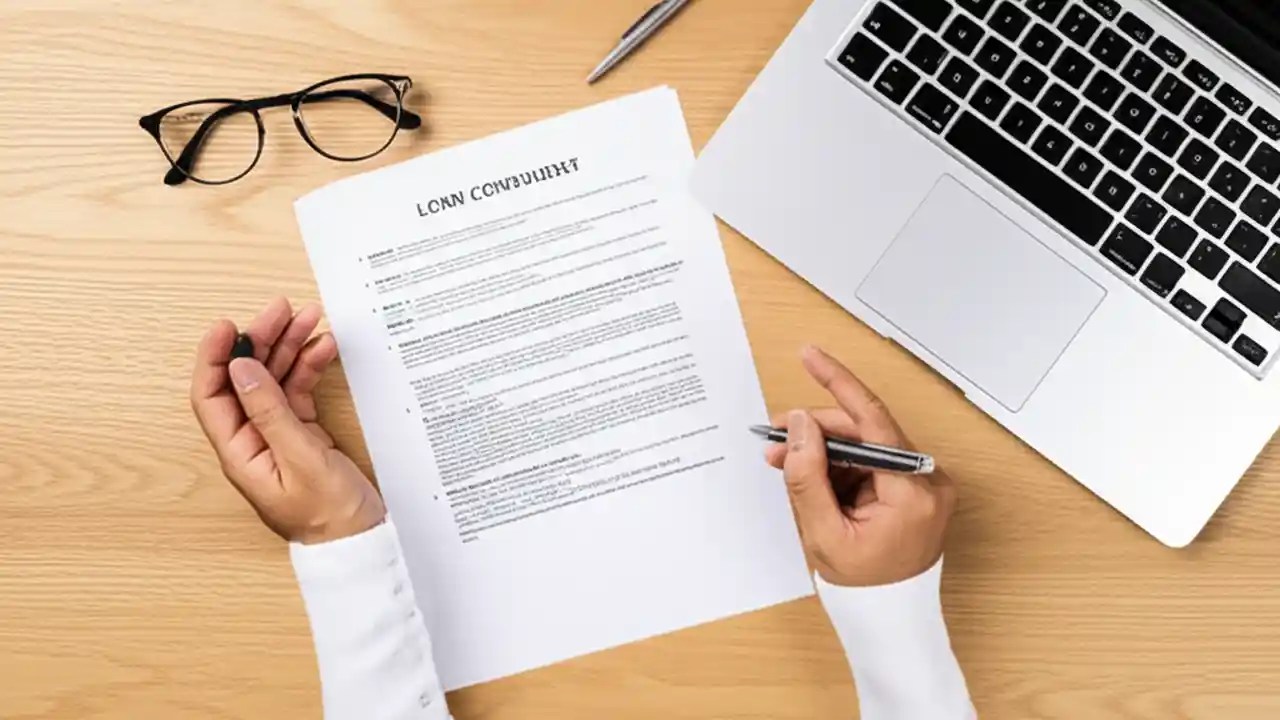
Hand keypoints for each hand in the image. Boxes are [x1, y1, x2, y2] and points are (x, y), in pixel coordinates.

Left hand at [190, 297, 385, 543]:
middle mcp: (253, 441)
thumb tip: (241, 368)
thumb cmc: (329, 516)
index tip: (229, 325)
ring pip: (275, 379)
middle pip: (246, 379)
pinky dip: (310, 367)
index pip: (212, 395)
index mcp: (239, 452)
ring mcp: (279, 436)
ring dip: (289, 347)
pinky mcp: (304, 435)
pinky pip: (299, 391)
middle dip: (261, 341)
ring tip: (310, 320)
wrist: (361, 542)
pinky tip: (323, 349)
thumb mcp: (301, 458)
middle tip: (284, 311)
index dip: (215, 357)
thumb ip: (270, 411)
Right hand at [766, 346, 955, 586]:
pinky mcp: (917, 487)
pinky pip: (872, 461)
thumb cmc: (863, 586)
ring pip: (865, 444)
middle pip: (865, 431)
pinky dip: (840, 465)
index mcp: (912, 492)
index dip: (837, 383)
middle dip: (815, 431)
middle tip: (773, 439)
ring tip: (785, 461)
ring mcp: (926, 483)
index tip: (811, 356)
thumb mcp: (823, 533)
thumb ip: (807, 476)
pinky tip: (813, 475)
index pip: (872, 420)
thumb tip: (798, 425)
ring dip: (824, 450)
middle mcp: (928, 479)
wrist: (892, 617)